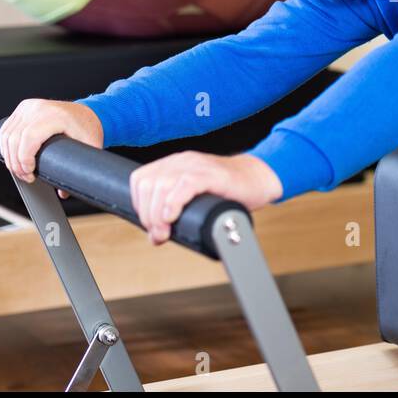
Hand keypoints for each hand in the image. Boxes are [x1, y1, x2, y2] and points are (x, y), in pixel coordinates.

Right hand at [0, 99, 103, 182]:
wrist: (88, 112)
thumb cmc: (88, 127)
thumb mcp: (88, 148)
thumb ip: (77, 170)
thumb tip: (63, 193)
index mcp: (56, 116)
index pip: (29, 137)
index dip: (24, 159)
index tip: (30, 173)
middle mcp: (40, 108)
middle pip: (15, 138)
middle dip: (16, 163)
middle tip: (26, 176)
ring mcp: (30, 106)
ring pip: (8, 134)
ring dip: (9, 156)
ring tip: (20, 170)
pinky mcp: (24, 108)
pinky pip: (7, 128)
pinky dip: (6, 145)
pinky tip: (12, 157)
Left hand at [131, 152, 281, 244]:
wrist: (258, 179)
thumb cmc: (228, 191)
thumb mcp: (194, 198)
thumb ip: (175, 210)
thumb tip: (155, 235)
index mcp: (173, 165)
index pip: (140, 180)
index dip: (139, 205)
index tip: (149, 225)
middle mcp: (181, 162)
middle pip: (148, 185)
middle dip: (147, 215)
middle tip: (158, 234)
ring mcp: (196, 166)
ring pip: (161, 185)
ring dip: (157, 214)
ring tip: (165, 233)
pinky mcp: (212, 174)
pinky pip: (184, 185)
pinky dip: (173, 203)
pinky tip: (173, 217)